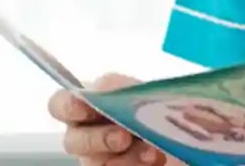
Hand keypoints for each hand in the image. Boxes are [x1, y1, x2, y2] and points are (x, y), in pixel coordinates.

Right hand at [48, 72, 169, 165]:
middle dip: (98, 139)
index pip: (60, 105)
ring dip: (124, 158)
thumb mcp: (145, 93)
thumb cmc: (159, 110)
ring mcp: (98, 159)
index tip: (85, 104)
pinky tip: (156, 161)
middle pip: (72, 142)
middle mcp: (87, 134)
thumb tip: (103, 86)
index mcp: (88, 106)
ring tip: (152, 153)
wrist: (184, 134)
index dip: (67, 105)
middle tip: (124, 137)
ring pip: (94, 163)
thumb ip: (122, 87)